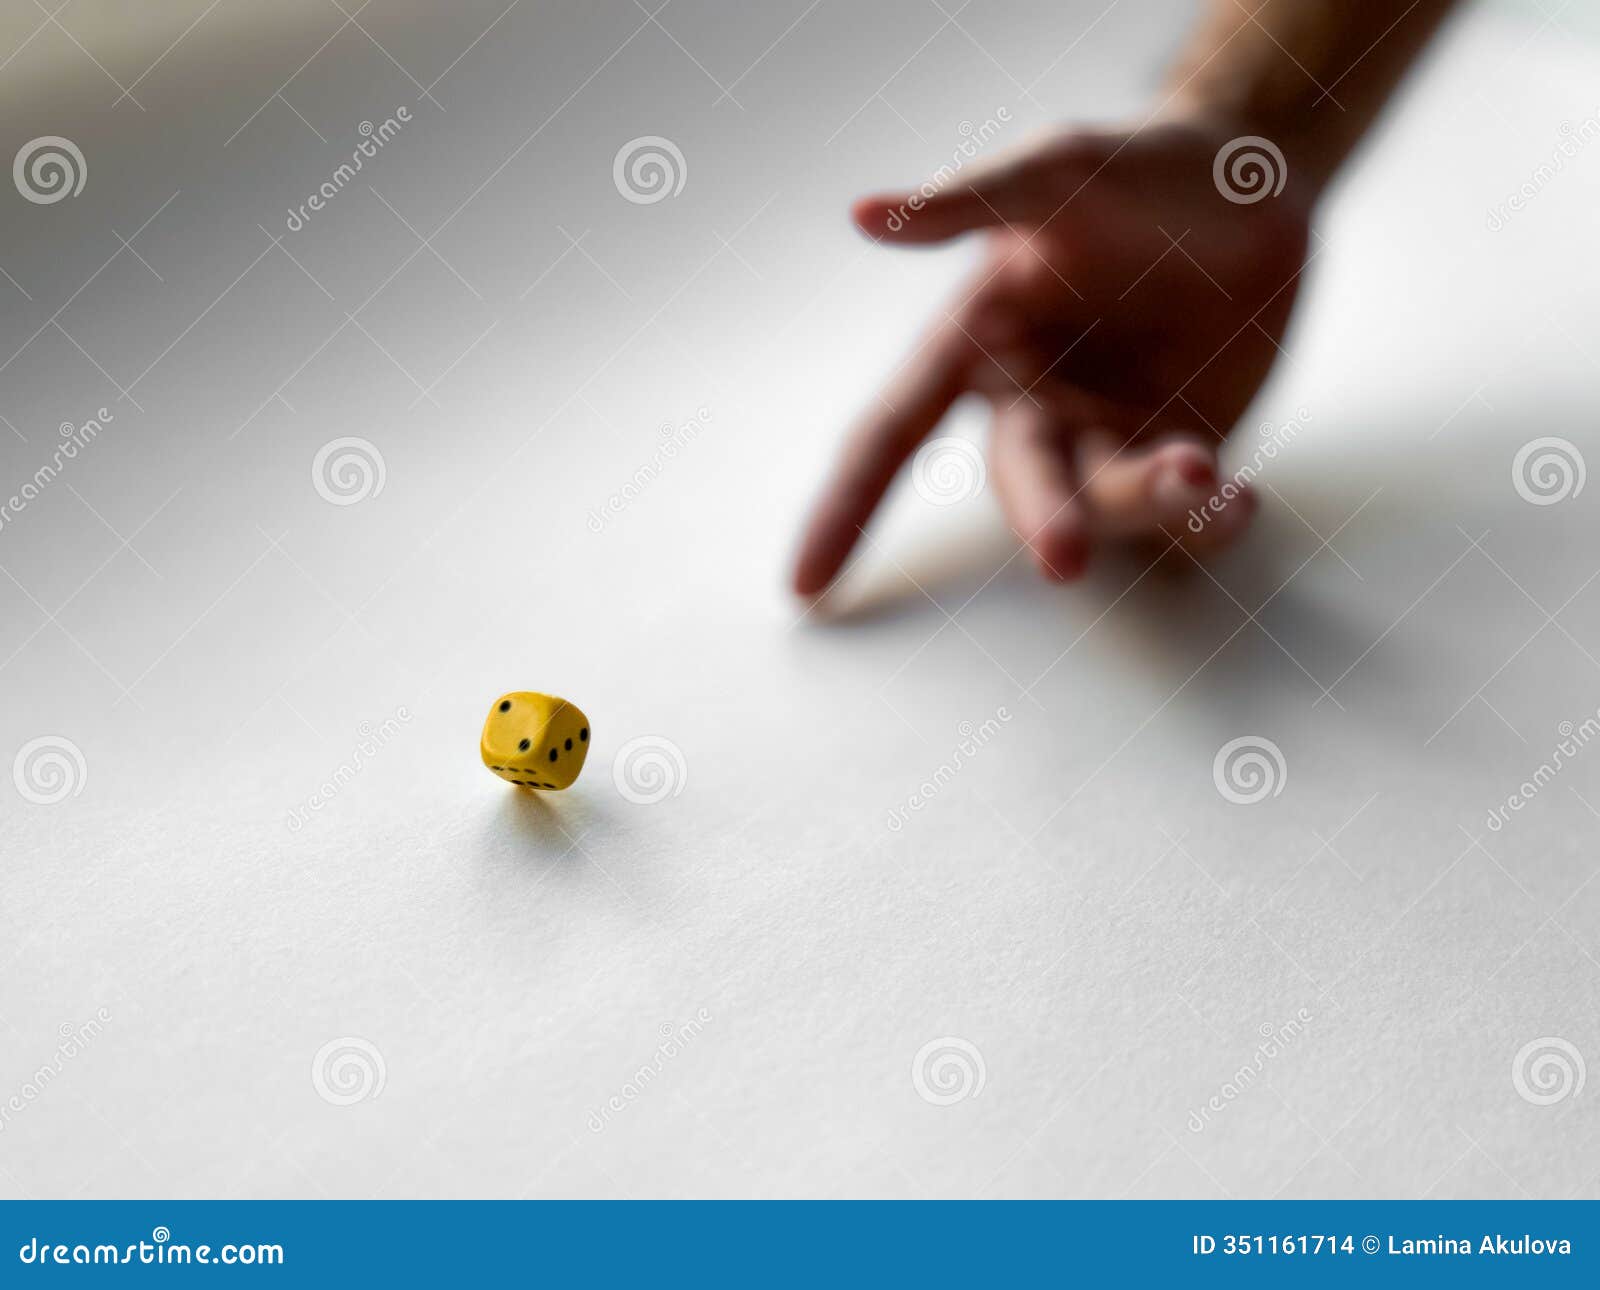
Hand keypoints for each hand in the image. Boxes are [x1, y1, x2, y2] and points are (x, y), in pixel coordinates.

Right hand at [791, 119, 1314, 595]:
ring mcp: (1109, 436)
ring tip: (1200, 473)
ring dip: (1148, 501)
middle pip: (1016, 484)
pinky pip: (1187, 517)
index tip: (804, 589)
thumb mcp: (1056, 169)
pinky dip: (1211, 521)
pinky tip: (1240, 501)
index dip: (844, 511)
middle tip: (1067, 554)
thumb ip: (967, 199)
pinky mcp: (1183, 451)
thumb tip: (865, 215)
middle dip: (1043, 519)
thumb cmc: (1138, 168)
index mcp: (973, 346)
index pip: (889, 436)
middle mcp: (1032, 405)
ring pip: (1107, 505)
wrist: (1254, 181)